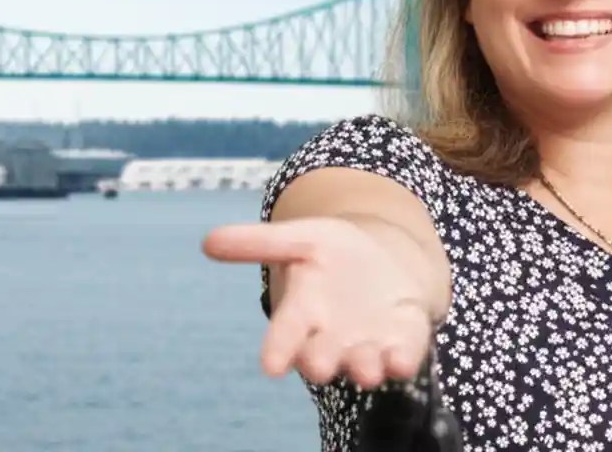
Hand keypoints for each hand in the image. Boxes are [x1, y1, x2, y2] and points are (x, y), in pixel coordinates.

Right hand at [203, 216, 434, 388]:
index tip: (270, 366)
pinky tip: (403, 361)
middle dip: (320, 361)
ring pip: (363, 362)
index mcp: (302, 312)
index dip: (277, 349)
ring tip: (366, 371)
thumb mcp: (300, 239)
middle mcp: (332, 337)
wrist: (388, 261)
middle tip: (318, 367)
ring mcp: (369, 342)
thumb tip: (207, 241)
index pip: (284, 334)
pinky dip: (403, 359)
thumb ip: (259, 242)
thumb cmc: (334, 254)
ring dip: (364, 367)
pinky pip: (404, 354)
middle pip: (322, 355)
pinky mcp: (404, 340)